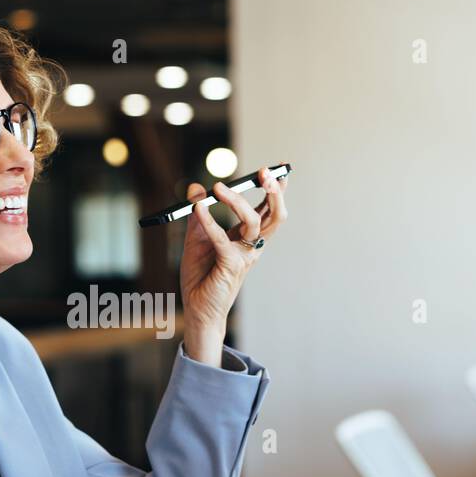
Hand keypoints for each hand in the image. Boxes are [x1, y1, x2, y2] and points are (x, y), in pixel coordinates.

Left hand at [180, 164, 288, 364]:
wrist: (196, 308)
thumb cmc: (200, 275)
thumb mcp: (195, 238)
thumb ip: (198, 213)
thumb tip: (195, 188)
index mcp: (248, 238)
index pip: (268, 209)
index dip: (276, 189)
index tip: (280, 168)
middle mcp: (252, 246)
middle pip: (274, 215)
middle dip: (274, 192)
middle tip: (265, 172)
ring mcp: (244, 256)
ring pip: (254, 223)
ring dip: (237, 202)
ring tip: (218, 187)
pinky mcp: (231, 266)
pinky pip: (223, 239)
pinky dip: (210, 222)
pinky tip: (199, 208)